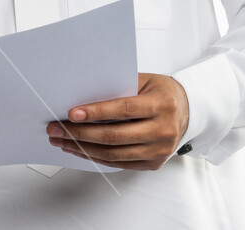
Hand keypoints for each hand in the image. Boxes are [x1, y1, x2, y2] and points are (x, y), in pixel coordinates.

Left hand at [46, 73, 189, 170]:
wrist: (188, 111)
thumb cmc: (161, 92)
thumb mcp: (143, 81)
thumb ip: (117, 88)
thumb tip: (80, 95)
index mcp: (161, 105)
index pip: (123, 110)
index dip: (95, 112)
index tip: (71, 113)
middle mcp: (163, 130)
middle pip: (114, 136)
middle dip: (79, 133)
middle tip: (56, 129)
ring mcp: (159, 150)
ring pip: (113, 154)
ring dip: (82, 148)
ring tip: (61, 140)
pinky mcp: (153, 163)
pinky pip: (118, 163)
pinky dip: (95, 157)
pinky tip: (78, 149)